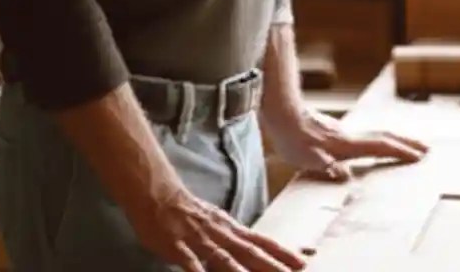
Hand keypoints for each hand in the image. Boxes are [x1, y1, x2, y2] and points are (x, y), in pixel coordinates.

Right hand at [130, 179, 306, 271]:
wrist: (158, 195)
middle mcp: (220, 234)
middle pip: (250, 252)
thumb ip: (234, 239)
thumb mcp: (217, 223)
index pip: (261, 242)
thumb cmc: (187, 213)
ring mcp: (199, 240)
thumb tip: (253, 254)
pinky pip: (191, 264)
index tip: (302, 262)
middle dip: (271, 266)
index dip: (281, 253)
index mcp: (230, 228)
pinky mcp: (177, 246)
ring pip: (225, 259)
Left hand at [263, 108, 429, 181]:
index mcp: (346, 144)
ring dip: (395, 139)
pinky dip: (380, 139)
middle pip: (384, 137)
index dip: (400, 152)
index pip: (379, 147)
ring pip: (376, 134)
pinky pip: (366, 135)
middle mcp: (350, 135)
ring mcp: (344, 131)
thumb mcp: (305, 158)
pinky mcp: (337, 131)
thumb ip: (326, 166)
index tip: (419, 156)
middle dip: (406, 142)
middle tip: (427, 148)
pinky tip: (376, 145)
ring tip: (409, 145)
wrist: (282, 113)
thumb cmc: (292, 138)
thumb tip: (345, 177)